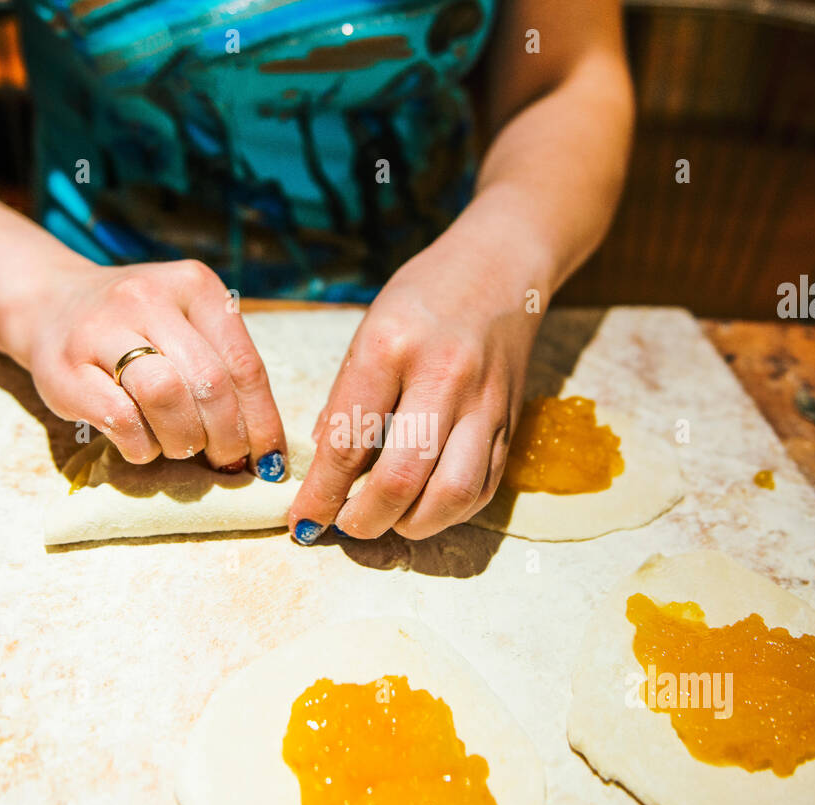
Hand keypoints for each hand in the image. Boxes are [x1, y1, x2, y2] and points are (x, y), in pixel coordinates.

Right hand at [14, 260, 286, 475]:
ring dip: (184, 439)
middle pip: (209, 383)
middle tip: (226, 460)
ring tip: (181, 447)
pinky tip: (144, 445)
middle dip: (227, 436)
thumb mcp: (188, 327)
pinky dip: (142, 445)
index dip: (262, 421)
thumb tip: (265, 446)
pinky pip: (120, 418)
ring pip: (165, 395)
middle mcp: (148, 297)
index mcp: (194, 286)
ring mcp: (101, 328)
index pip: (245, 364)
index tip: (270, 460)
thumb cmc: (137, 328)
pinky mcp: (65, 367)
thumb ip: (224, 369)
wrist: (50, 304)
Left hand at [288, 248, 540, 541]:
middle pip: (400, 478)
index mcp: (391, 348)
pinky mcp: (510, 423)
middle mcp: (443, 378)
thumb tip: (326, 467)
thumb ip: (347, 399)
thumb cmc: (425, 296)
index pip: (348, 441)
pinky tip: (425, 507)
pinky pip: (482, 488)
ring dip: (411, 524)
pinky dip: (450, 511)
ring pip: (451, 494)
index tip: (303, 520)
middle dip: (364, 520)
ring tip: (387, 521)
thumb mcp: (369, 330)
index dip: (321, 494)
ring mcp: (484, 404)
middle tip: (345, 527)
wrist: (503, 267)